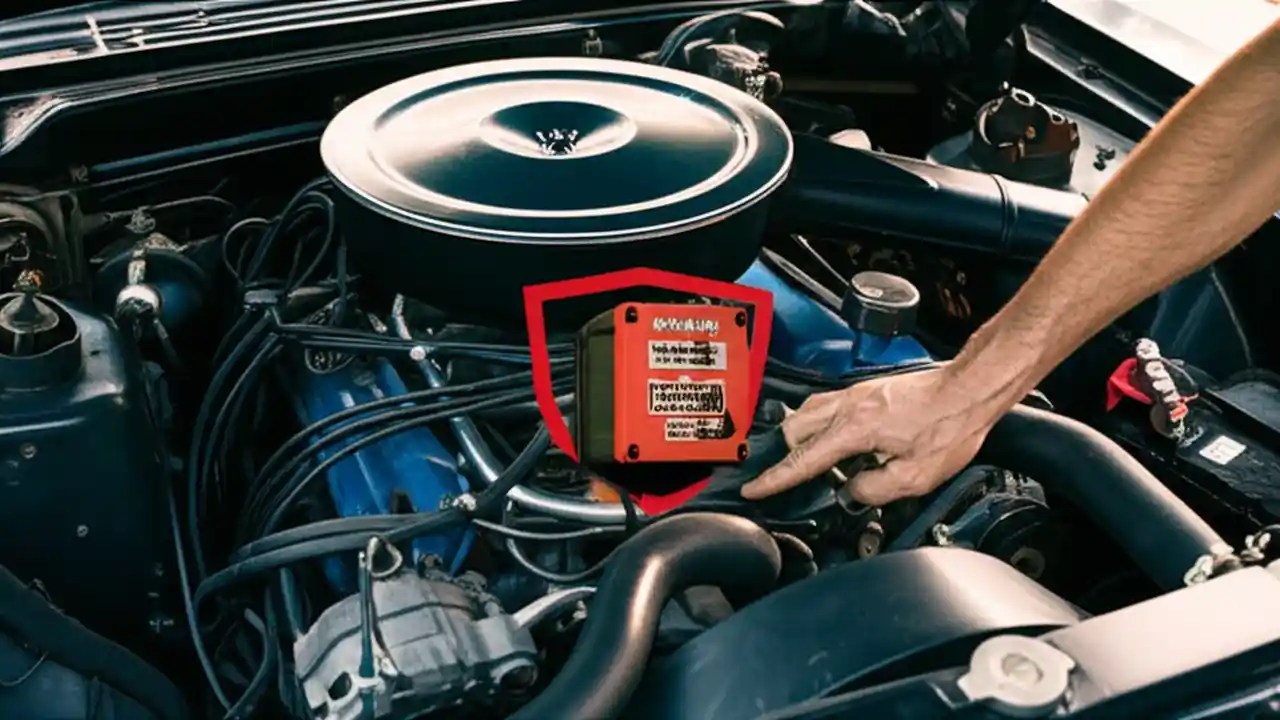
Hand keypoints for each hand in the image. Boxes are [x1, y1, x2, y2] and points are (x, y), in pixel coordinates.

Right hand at [740, 368, 994, 505]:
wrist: (971, 389)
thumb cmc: (950, 426)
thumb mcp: (915, 476)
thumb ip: (874, 489)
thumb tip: (853, 492)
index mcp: (854, 429)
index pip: (802, 459)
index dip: (776, 478)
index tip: (754, 487)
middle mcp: (848, 406)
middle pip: (793, 428)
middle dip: (783, 454)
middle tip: (783, 477)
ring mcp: (855, 394)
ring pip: (806, 413)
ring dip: (799, 436)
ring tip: (806, 460)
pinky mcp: (866, 390)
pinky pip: (825, 405)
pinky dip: (818, 424)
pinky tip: (833, 438)